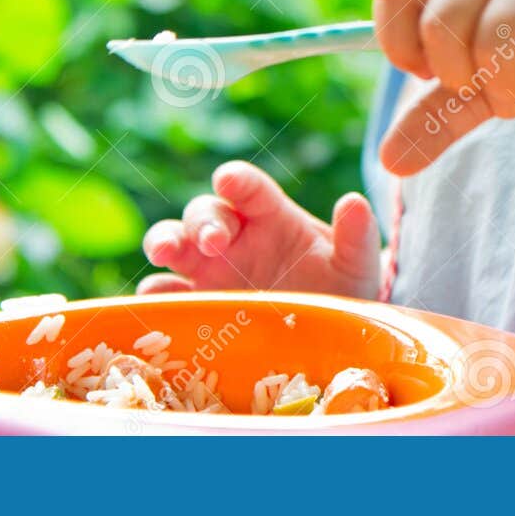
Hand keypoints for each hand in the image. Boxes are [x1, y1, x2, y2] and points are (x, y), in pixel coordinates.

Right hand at [137, 160, 380, 299]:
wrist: (329, 336)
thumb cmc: (341, 288)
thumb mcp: (356, 265)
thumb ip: (357, 235)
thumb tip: (355, 201)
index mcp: (270, 214)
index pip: (248, 187)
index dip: (236, 179)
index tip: (228, 179)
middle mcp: (235, 236)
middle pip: (205, 212)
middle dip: (203, 221)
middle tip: (213, 242)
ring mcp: (211, 269)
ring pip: (174, 241)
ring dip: (165, 242)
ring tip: (164, 255)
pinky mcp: (198, 302)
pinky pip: (166, 292)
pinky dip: (157, 294)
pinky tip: (157, 302)